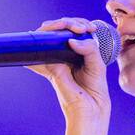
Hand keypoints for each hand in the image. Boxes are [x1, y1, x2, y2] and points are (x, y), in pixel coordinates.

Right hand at [25, 17, 112, 133]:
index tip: (90, 27)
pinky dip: (36, 44)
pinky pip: (39, 55)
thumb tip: (71, 40)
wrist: (92, 111)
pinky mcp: (51, 70)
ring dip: (57, 27)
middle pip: (60, 30)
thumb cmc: (95, 91)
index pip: (72, 31)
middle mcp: (64, 55)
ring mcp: (56, 62)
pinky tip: (41, 38)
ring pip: (49, 37)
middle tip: (81, 27)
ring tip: (73, 28)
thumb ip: (89, 49)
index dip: (78, 23)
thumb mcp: (98, 65)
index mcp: (77, 52)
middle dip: (69, 22)